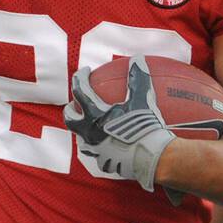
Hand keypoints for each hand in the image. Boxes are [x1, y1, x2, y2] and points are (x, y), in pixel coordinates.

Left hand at [64, 57, 176, 195]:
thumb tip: (138, 58)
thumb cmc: (146, 127)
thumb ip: (138, 77)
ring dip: (83, 131)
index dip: (81, 77)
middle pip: (70, 119)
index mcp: (94, 115)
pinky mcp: (105, 164)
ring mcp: (96, 151)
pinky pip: (99, 156)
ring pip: (82, 140)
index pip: (80, 90)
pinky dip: (102, 149)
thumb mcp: (143, 99)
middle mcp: (89, 134)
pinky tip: (109, 148)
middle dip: (70, 109)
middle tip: (75, 103)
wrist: (152, 158)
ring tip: (89, 126)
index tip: (86, 71)